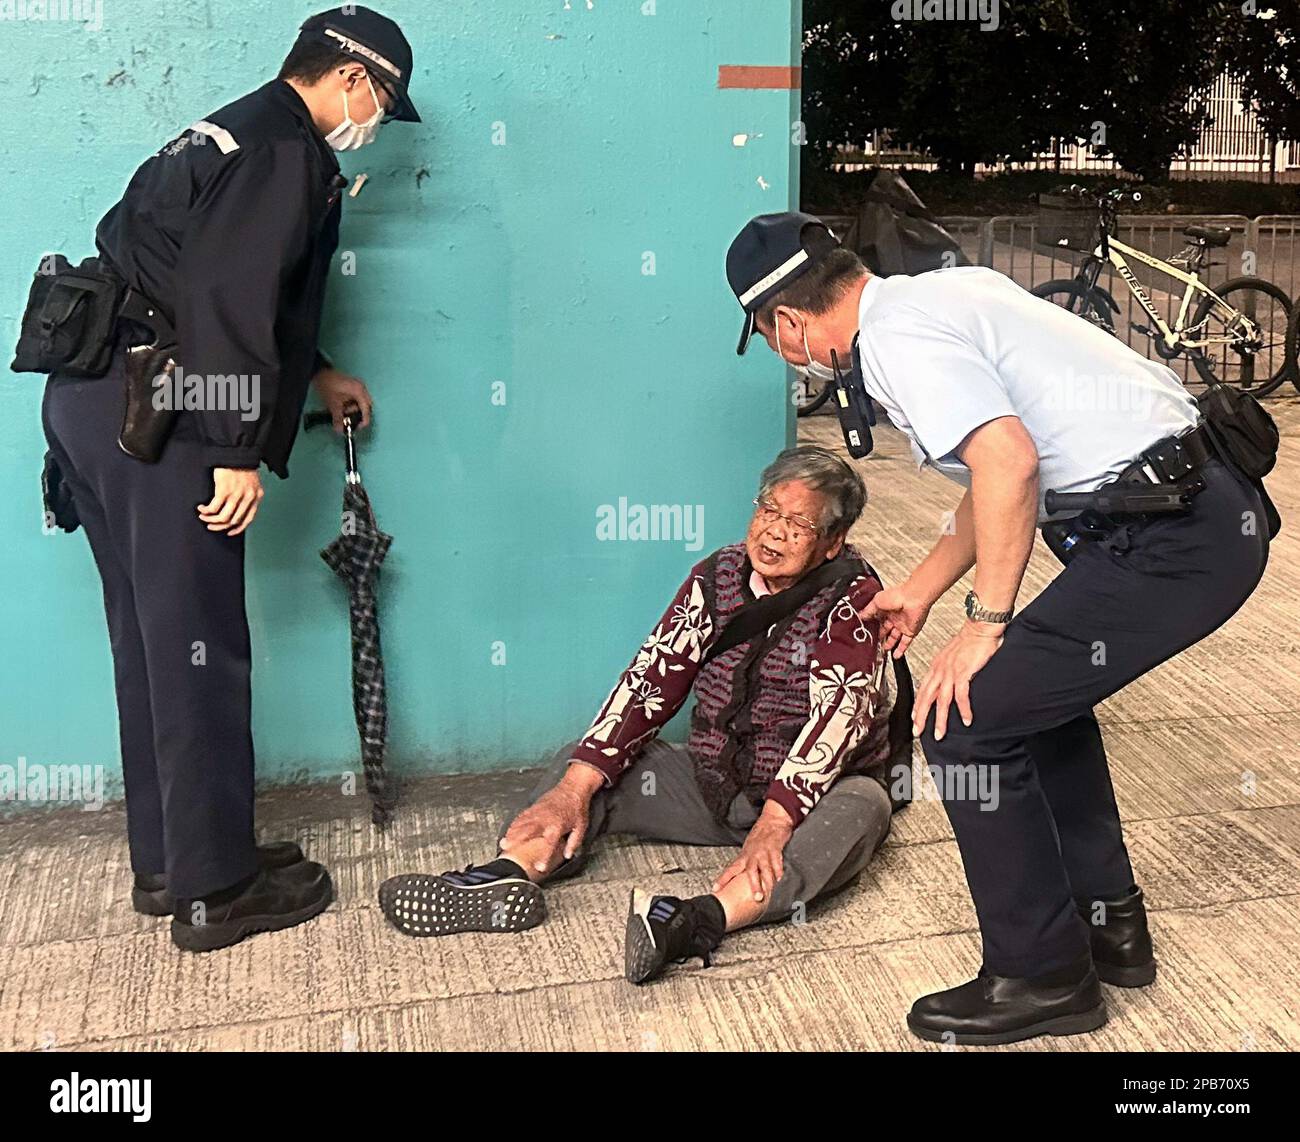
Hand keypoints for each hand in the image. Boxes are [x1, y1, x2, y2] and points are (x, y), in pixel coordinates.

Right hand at [198, 468, 263, 535]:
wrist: (236, 451)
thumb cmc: (242, 464)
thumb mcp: (252, 482)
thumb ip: (248, 495)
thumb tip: (238, 508)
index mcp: (257, 496)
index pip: (248, 519)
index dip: (238, 528)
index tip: (229, 532)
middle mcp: (248, 498)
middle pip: (234, 520)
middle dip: (220, 526)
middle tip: (211, 525)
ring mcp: (237, 495)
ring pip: (223, 517)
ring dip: (211, 520)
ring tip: (204, 517)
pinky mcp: (224, 490)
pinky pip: (213, 508)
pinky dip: (206, 511)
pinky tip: (202, 508)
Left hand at [311, 367, 373, 431]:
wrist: (319, 373)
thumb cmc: (328, 386)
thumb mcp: (333, 404)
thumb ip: (338, 418)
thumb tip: (340, 430)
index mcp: (359, 392)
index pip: (367, 410)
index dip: (363, 421)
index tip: (357, 428)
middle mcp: (361, 388)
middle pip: (366, 406)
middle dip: (358, 414)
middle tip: (349, 420)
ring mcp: (358, 386)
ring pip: (361, 403)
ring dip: (353, 409)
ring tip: (343, 412)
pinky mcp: (353, 386)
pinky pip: (356, 399)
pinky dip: (351, 404)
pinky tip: (343, 406)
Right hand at [499, 764, 600, 871]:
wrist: (573, 787)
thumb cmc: (577, 807)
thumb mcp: (581, 826)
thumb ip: (574, 842)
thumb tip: (568, 855)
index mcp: (558, 826)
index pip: (549, 844)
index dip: (544, 856)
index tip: (539, 867)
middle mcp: (546, 819)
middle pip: (528, 831)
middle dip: (517, 840)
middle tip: (507, 849)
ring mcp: (538, 812)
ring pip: (522, 823)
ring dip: (512, 833)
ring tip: (503, 843)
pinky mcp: (535, 807)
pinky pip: (522, 816)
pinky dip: (514, 824)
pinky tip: (509, 830)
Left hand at [713, 804, 793, 903]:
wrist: (771, 822)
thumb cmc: (759, 838)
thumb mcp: (748, 851)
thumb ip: (745, 865)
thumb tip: (740, 880)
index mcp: (744, 857)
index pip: (731, 869)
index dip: (723, 880)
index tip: (716, 889)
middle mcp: (753, 855)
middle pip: (751, 872)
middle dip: (754, 885)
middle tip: (757, 898)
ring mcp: (764, 852)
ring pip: (765, 868)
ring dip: (767, 881)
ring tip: (768, 891)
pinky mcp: (775, 849)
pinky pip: (776, 861)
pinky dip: (778, 870)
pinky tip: (779, 878)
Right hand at [859, 583, 932, 657]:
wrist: (914, 599)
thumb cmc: (897, 595)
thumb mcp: (876, 602)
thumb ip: (868, 611)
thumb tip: (860, 616)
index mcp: (886, 609)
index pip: (877, 620)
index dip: (872, 627)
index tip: (865, 633)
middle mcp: (894, 617)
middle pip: (885, 630)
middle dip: (879, 637)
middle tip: (872, 643)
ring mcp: (902, 625)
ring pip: (894, 638)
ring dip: (888, 645)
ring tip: (882, 651)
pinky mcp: (910, 631)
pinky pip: (905, 643)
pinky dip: (900, 650)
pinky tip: (895, 655)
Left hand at [913, 622, 1004, 740]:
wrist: (980, 629)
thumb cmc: (969, 643)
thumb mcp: (951, 657)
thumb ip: (947, 671)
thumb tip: (947, 684)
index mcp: (936, 667)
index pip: (922, 690)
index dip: (917, 706)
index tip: (915, 720)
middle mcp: (940, 670)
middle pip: (926, 698)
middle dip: (921, 717)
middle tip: (918, 732)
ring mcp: (951, 672)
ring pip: (941, 700)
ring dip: (940, 719)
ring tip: (939, 734)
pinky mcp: (964, 672)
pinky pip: (961, 695)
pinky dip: (963, 709)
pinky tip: (966, 720)